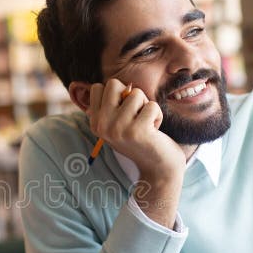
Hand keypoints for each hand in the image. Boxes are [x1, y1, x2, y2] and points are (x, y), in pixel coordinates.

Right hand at [87, 79, 185, 227]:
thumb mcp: (117, 124)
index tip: (123, 113)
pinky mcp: (138, 131)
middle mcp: (102, 125)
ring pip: (136, 93)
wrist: (158, 168)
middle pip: (114, 84)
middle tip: (136, 115)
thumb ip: (110, 106)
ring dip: (146, 106)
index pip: (98, 87)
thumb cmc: (140, 140)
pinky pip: (152, 105)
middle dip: (130, 95)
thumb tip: (109, 86)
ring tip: (146, 124)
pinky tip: (154, 130)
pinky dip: (158, 115)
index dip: (117, 95)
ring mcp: (118, 128)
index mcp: (95, 123)